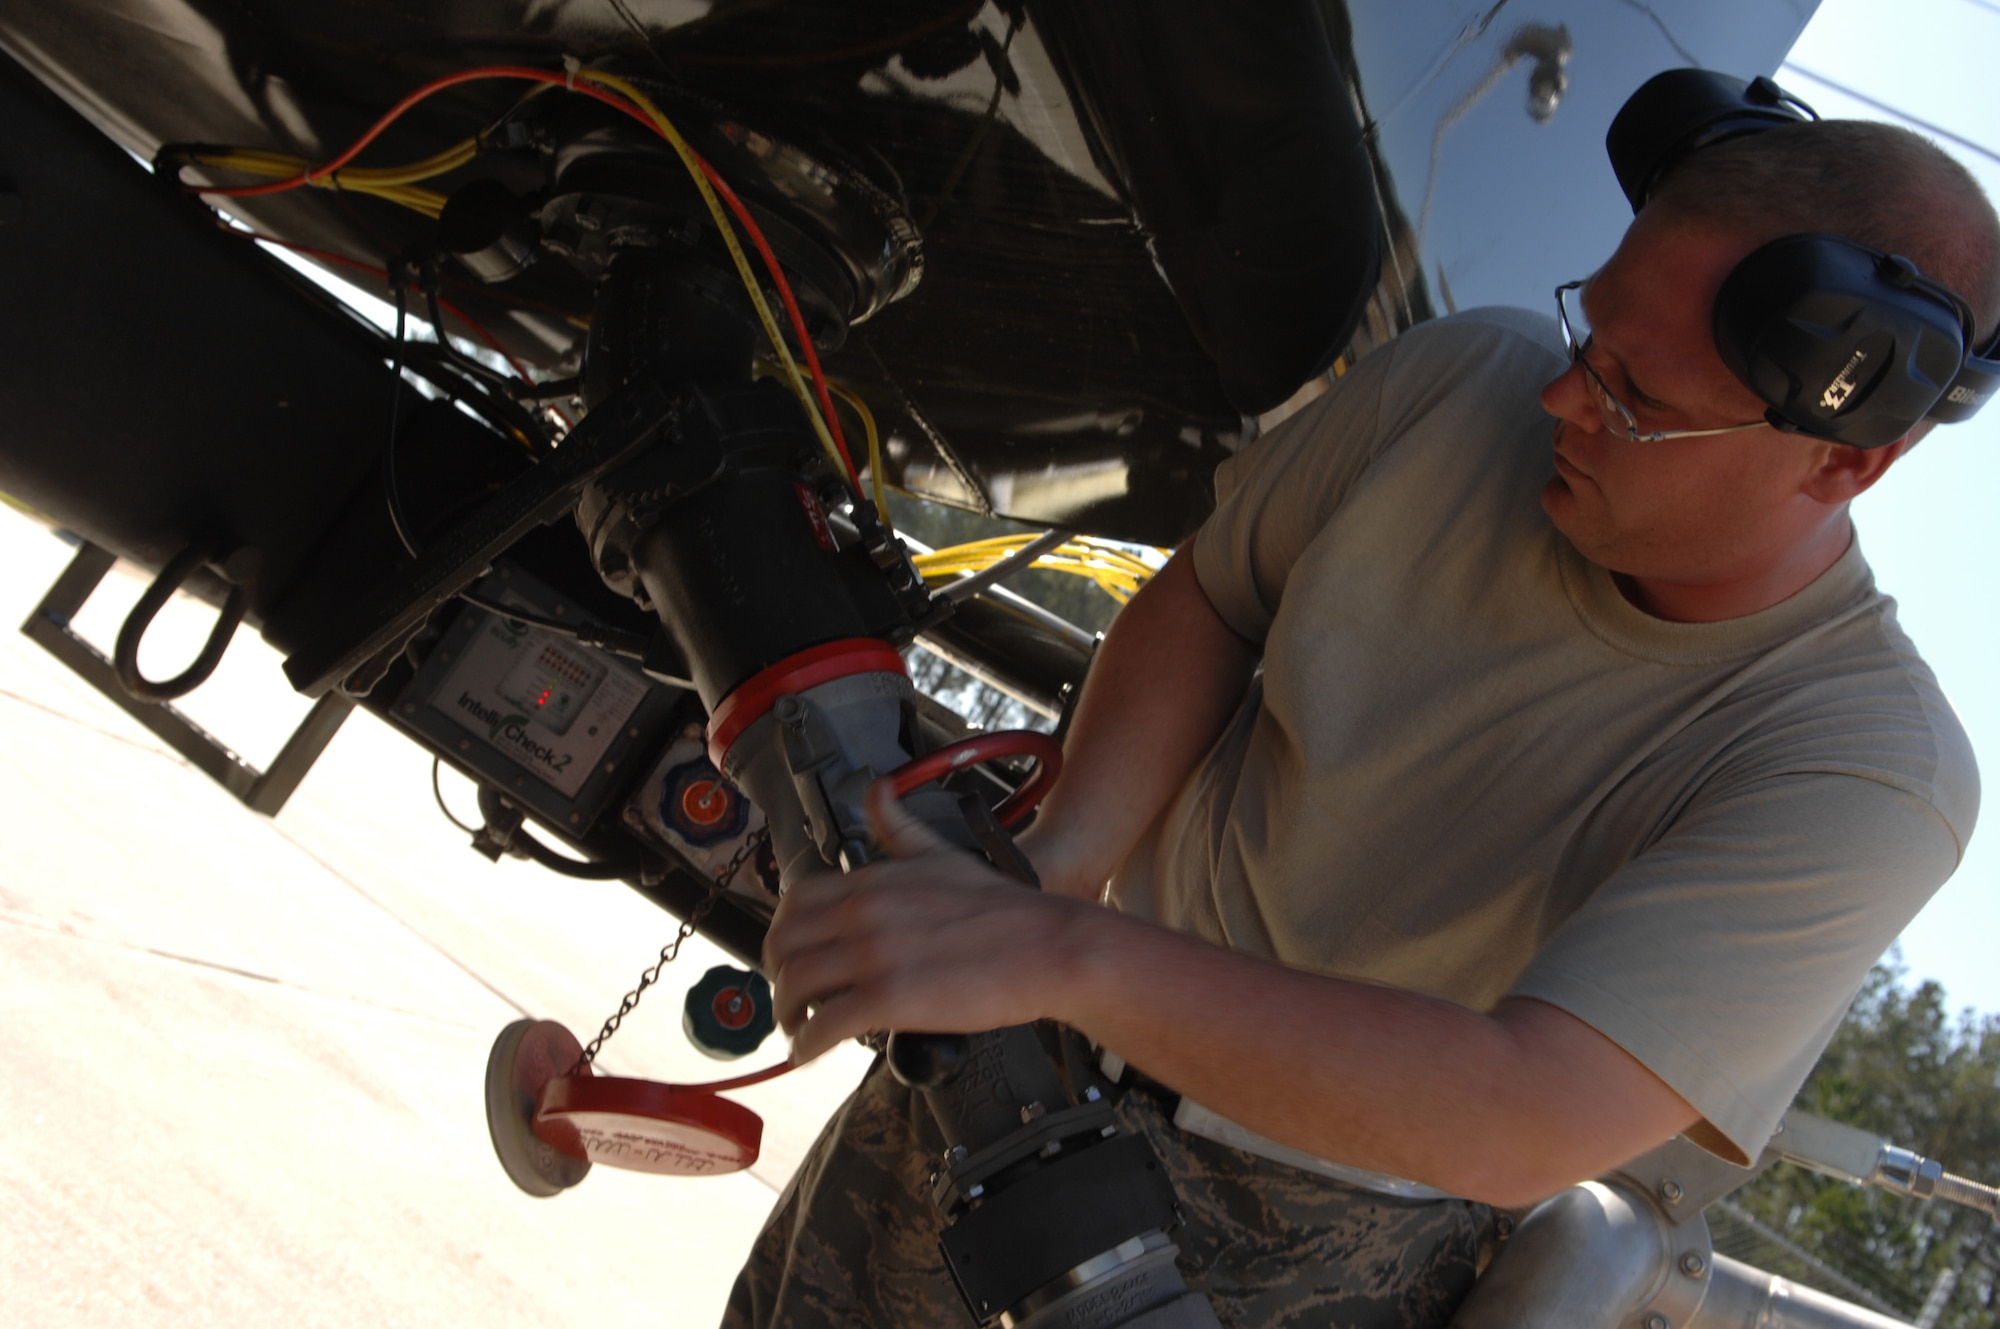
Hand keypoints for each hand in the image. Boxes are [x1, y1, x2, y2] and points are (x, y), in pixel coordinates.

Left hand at [762, 780, 1098, 1064]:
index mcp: (874, 881)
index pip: (795, 900)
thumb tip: (877, 791)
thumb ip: (899, 827)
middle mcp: (864, 913)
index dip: (783, 933)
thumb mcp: (943, 854)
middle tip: (788, 996)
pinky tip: (808, 1054)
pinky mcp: (889, 1000)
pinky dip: (805, 1045)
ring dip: (786, 1013)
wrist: (1050, 948)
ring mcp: (874, 956)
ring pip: (794, 985)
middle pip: (783, 943)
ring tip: (796, 1030)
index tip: (791, 954)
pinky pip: (823, 1026)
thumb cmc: (1006, 911)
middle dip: (775, 974)